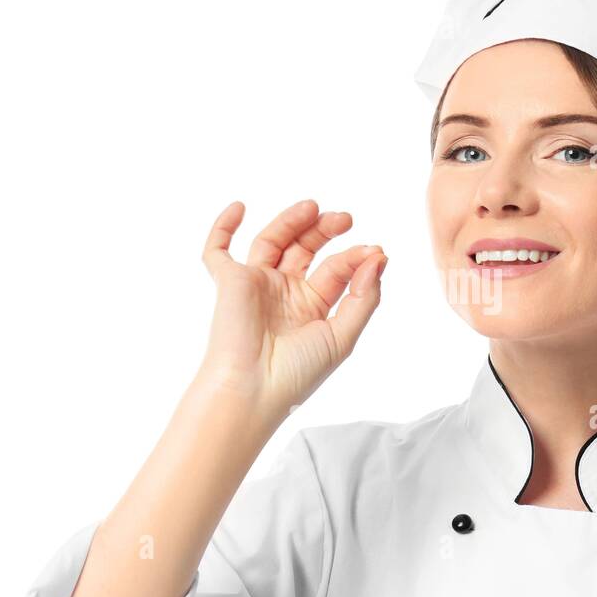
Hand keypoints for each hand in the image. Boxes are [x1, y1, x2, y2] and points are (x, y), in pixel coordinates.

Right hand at [196, 199, 386, 414]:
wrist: (254, 389)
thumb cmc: (298, 372)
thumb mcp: (343, 336)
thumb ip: (364, 298)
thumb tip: (379, 258)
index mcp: (313, 307)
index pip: (336, 270)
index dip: (355, 258)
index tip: (374, 250)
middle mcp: (285, 293)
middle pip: (305, 249)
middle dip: (324, 231)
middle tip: (344, 218)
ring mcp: (257, 285)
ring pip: (273, 241)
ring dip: (291, 221)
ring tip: (312, 207)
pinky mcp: (230, 282)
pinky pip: (218, 251)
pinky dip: (223, 227)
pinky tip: (240, 206)